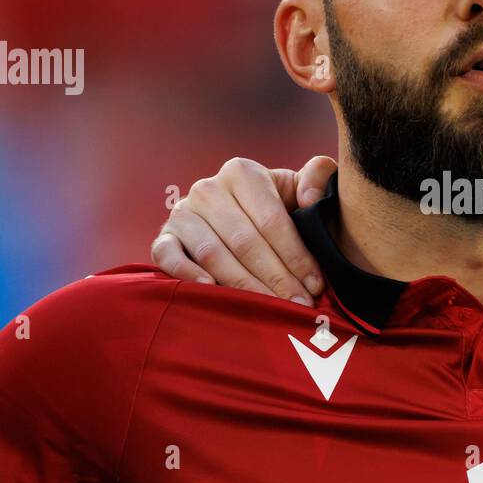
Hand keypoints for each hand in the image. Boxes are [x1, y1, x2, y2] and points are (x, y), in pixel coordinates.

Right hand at [151, 156, 335, 303]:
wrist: (232, 213)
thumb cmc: (274, 206)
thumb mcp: (297, 186)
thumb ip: (318, 175)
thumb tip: (310, 198)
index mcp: (243, 173)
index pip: (272, 221)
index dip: (296, 256)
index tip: (316, 285)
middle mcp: (208, 189)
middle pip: (245, 242)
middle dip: (276, 278)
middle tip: (298, 306)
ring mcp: (183, 212)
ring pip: (214, 254)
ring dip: (243, 285)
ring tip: (270, 309)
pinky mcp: (165, 236)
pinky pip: (168, 256)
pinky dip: (187, 273)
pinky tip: (211, 290)